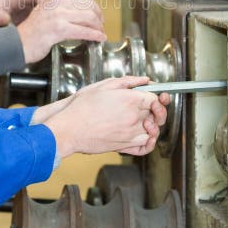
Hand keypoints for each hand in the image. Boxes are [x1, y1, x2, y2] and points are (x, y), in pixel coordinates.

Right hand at [16, 0, 106, 62]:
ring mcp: (57, 15)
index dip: (94, 6)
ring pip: (88, 17)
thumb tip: (81, 12)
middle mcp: (55, 2)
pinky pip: (83, 31)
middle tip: (101, 25)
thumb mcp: (45, 13)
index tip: (98, 15)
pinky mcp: (58, 29)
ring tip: (100, 32)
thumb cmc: (30, 33)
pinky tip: (99, 38)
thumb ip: (60, 9)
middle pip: (88, 6)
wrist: (16, 44)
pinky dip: (95, 35)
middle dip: (98, 17)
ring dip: (98, 26)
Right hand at [42, 76, 168, 157]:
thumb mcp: (104, 85)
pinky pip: (145, 147)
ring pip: (154, 131)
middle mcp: (134, 118)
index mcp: (130, 101)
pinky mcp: (124, 146)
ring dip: (154, 125)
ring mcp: (130, 134)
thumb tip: (143, 80)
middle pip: (157, 114)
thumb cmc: (82, 107)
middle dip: (158, 109)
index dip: (157, 95)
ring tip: (147, 120)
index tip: (154, 94)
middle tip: (154, 106)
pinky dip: (149, 143)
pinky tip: (146, 137)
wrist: (70, 129)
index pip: (156, 98)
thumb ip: (128, 81)